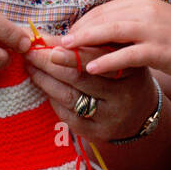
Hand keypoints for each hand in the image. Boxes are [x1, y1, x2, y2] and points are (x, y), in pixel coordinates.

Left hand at [23, 32, 159, 142]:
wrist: (141, 113)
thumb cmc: (121, 76)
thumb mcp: (116, 56)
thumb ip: (89, 45)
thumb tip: (46, 37)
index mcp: (130, 70)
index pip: (96, 57)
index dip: (69, 51)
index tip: (45, 42)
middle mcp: (123, 95)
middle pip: (80, 78)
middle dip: (50, 64)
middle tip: (30, 52)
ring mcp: (111, 116)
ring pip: (71, 97)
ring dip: (45, 81)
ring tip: (30, 67)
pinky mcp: (98, 133)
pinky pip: (69, 116)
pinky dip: (53, 100)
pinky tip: (43, 87)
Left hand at [58, 0, 170, 84]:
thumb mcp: (154, 24)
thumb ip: (130, 24)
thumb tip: (101, 31)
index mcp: (143, 2)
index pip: (104, 9)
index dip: (82, 22)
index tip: (67, 35)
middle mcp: (146, 11)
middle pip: (103, 18)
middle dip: (78, 30)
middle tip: (57, 43)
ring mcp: (153, 29)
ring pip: (111, 32)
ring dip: (85, 41)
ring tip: (65, 50)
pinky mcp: (159, 49)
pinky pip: (127, 54)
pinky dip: (107, 60)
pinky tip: (91, 68)